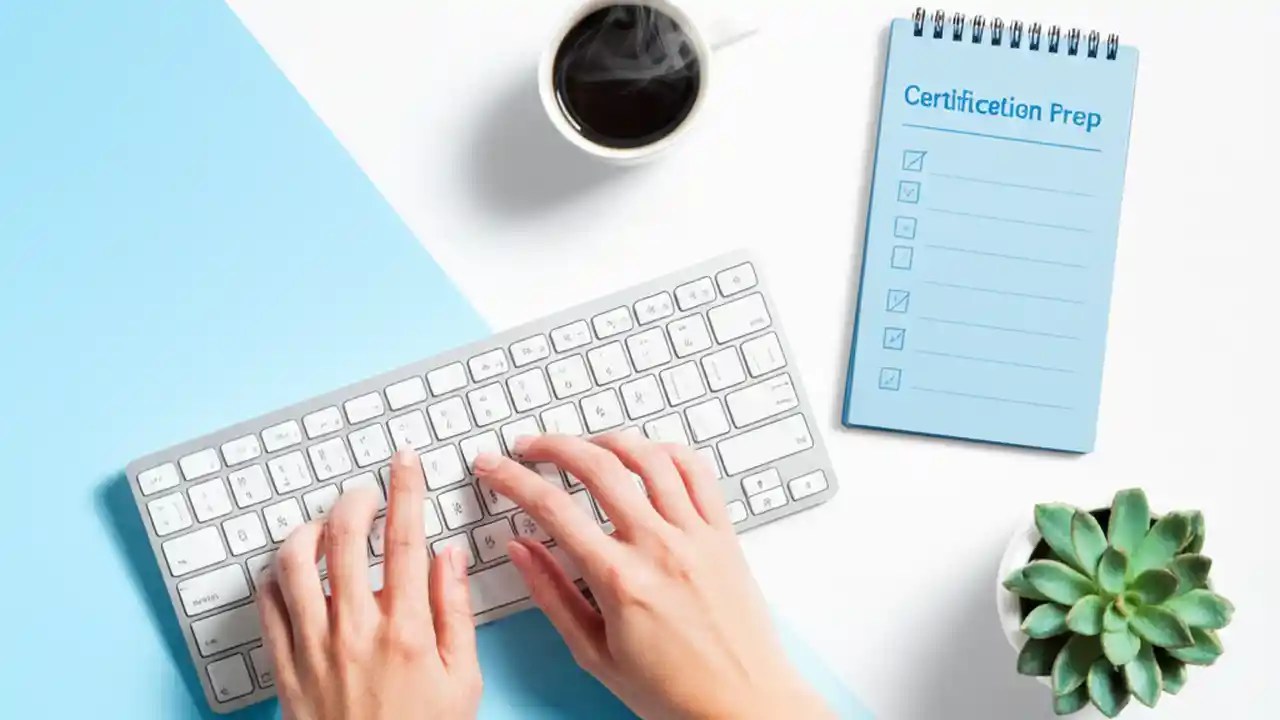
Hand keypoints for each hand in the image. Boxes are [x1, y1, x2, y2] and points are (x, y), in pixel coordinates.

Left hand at [258, 450, 481, 719]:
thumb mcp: (462, 680)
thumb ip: (455, 612)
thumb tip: (449, 557)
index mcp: (406, 629)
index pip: (406, 540)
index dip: (406, 491)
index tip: (405, 462)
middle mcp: (355, 630)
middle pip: (345, 539)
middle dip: (356, 499)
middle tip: (366, 490)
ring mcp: (313, 647)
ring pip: (295, 565)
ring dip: (309, 531)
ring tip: (327, 526)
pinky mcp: (284, 668)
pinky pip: (267, 606)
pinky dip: (275, 576)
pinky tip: (292, 569)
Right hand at [474, 433, 831, 719]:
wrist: (743, 706)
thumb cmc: (673, 693)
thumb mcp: (594, 654)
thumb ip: (552, 596)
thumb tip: (520, 549)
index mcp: (620, 581)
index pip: (552, 509)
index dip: (512, 479)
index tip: (492, 467)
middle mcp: (659, 548)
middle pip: (596, 467)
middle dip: (552, 446)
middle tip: (528, 446)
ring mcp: (696, 536)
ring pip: (648, 458)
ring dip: (607, 439)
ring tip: (583, 444)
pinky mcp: (724, 534)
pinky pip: (697, 472)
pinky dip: (667, 452)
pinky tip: (646, 454)